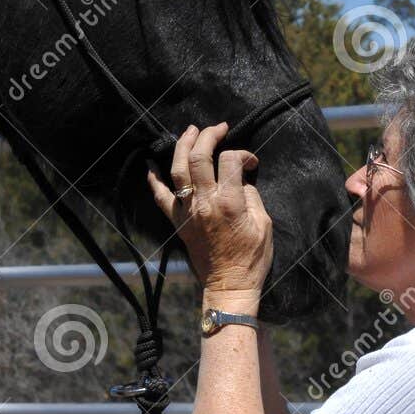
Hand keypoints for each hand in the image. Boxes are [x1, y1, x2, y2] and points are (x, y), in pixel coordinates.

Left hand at [146, 121, 271, 297]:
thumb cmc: (252, 258)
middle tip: (218, 128)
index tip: (251, 162)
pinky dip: (153, 179)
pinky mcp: (179, 221)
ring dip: (183, 145)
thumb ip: (251, 196)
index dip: (243, 154)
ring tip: (190, 131)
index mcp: (229, 202)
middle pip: (199, 157)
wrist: (229, 285)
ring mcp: (188, 211)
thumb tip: (241, 179)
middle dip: (208, 135)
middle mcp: (205, 202)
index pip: (231, 160)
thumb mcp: (264, 224)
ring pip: (178, 169)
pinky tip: (150, 165)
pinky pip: (160, 197)